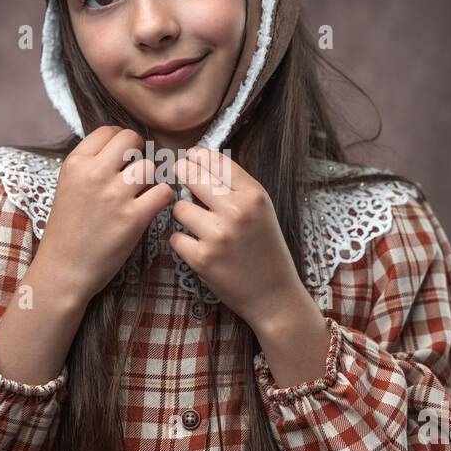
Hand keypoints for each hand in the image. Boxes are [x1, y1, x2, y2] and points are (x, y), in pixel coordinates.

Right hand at [35, 126, 173, 303]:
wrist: (63, 269)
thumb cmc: (67, 231)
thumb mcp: (68, 187)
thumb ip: (90, 165)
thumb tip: (120, 149)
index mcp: (76, 163)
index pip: (109, 131)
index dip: (121, 141)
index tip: (122, 157)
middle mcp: (94, 174)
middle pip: (132, 140)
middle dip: (138, 153)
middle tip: (134, 173)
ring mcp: (115, 195)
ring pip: (149, 166)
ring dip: (149, 179)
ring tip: (139, 195)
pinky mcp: (133, 217)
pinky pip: (163, 192)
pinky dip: (162, 199)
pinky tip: (150, 207)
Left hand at [168, 146, 311, 329]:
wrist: (274, 295)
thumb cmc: (265, 250)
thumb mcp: (262, 210)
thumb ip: (236, 186)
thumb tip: (200, 161)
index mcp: (254, 196)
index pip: (216, 160)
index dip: (197, 156)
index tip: (191, 157)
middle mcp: (237, 212)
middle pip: (191, 175)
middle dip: (183, 174)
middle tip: (181, 176)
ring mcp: (218, 235)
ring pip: (179, 208)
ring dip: (184, 215)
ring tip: (199, 225)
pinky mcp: (202, 258)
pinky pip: (176, 237)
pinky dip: (183, 242)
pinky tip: (198, 248)